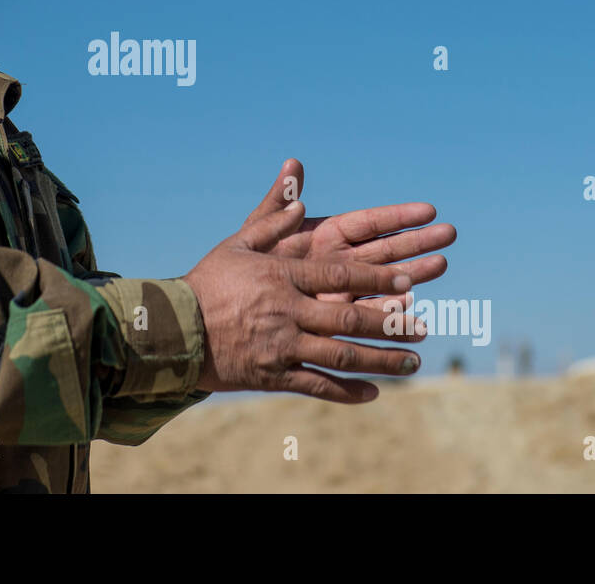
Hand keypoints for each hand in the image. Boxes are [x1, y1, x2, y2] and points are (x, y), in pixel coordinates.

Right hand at [181, 199, 433, 402]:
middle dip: (391, 323)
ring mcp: (281, 346)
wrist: (172, 331)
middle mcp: (287, 311)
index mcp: (281, 276)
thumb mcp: (235, 244)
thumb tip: (299, 201)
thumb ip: (270, 222)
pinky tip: (373, 394)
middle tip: (422, 327)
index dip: (377, 280)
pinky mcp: (272, 376)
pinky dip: (346, 391)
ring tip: (413, 361)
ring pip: (341, 355)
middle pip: (349, 317)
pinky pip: (316, 385)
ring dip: (381, 359)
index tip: (408, 282)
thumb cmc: (205, 283)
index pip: (340, 275)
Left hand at [244, 158, 454, 312]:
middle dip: (418, 242)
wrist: (237, 307)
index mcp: (327, 237)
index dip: (397, 217)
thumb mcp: (260, 232)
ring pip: (385, 281)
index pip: (369, 223)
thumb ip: (278, 202)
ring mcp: (344, 291)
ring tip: (443, 264)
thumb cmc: (247, 266)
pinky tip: (410, 303)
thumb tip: (292, 164)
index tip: (428, 210)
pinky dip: (388, 309)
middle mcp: (341, 262)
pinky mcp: (340, 319)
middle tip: (451, 233)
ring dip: (415, 274)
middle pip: (386, 250)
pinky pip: (369, 312)